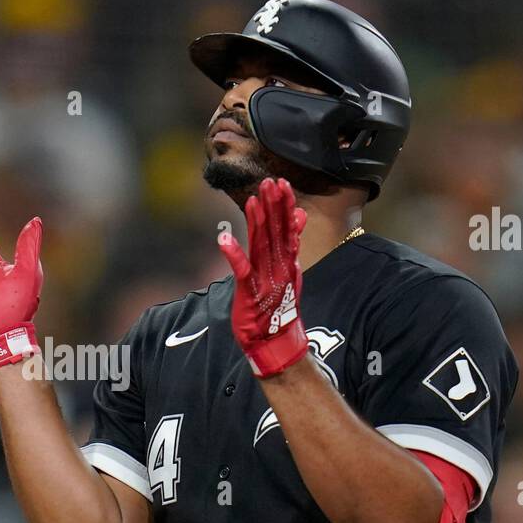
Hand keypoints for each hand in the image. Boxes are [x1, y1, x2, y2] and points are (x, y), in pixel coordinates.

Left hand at [218, 177, 309, 377]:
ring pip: (262, 246)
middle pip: (276, 232)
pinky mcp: (250, 293)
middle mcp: (278, 267)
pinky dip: (233, 255)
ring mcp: (265, 279)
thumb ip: (291, 243)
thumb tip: (299, 215)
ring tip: (254, 200)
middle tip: (271, 181)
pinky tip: (224, 239)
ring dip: (258, 222)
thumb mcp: (288, 272)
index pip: (286, 228)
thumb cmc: (278, 306)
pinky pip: (242, 272)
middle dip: (274, 206)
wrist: (276, 341)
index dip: (283, 205)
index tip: (280, 182)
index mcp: (286, 261)